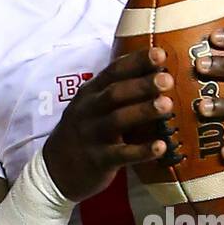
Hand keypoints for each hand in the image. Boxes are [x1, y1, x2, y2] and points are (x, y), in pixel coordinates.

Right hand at [42, 46, 175, 201]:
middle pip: (115, 93)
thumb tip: (158, 76)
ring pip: (117, 120)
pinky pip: (121, 154)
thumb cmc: (85, 133)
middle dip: (141, 84)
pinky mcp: (98, 160)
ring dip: (143, 111)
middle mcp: (89, 110)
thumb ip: (117, 92)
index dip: (136, 62)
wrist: (55, 170)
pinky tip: (160, 147)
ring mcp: (92, 135)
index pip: (114, 71)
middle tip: (167, 80)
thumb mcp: (92, 107)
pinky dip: (141, 151)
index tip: (160, 54)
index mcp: (90, 93)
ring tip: (167, 105)